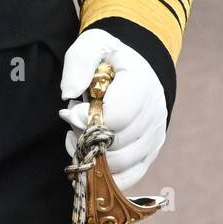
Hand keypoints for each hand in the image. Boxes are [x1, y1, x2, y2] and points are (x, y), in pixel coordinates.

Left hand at [58, 28, 166, 191]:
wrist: (137, 68)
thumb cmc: (111, 57)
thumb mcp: (93, 45)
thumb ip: (78, 63)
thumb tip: (69, 95)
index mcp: (141, 86)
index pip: (117, 116)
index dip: (88, 120)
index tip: (71, 111)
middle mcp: (153, 116)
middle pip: (115, 145)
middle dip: (85, 137)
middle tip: (72, 120)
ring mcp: (153, 138)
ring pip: (118, 165)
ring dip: (91, 155)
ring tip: (79, 134)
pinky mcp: (148, 155)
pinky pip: (126, 178)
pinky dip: (102, 173)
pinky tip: (88, 153)